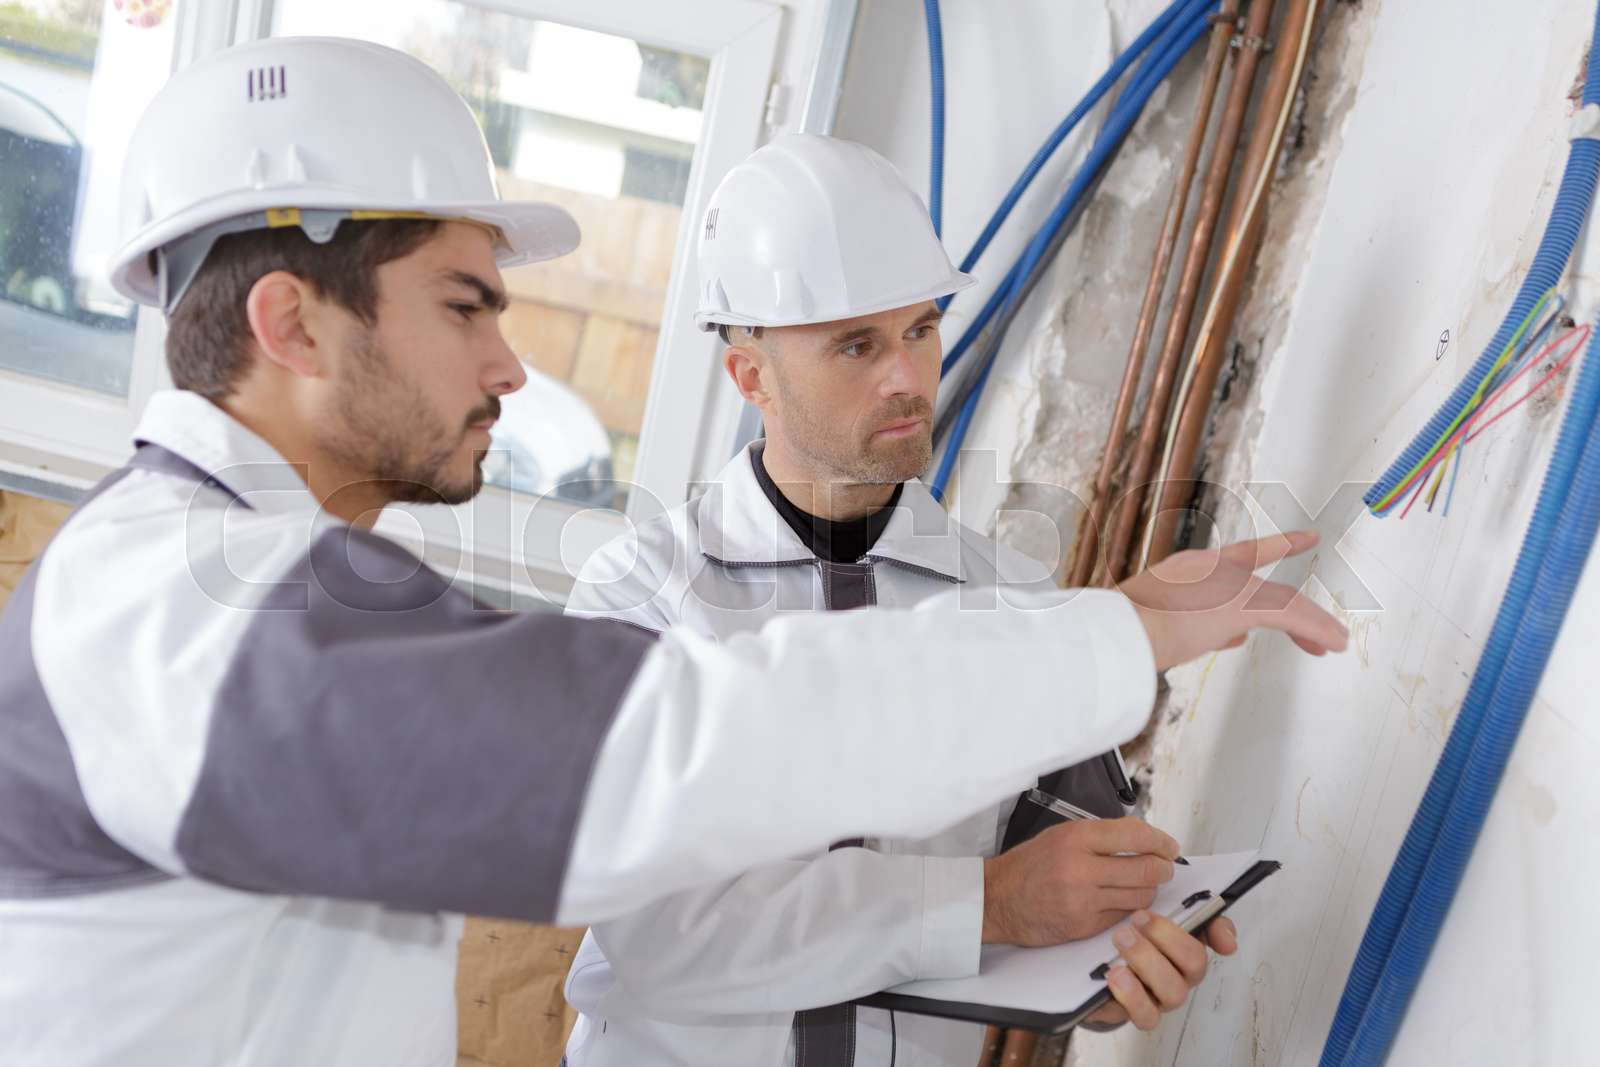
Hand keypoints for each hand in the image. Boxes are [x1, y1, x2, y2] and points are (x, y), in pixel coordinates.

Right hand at [982, 818, 1179, 945]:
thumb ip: (1101, 836)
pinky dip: (1126, 908)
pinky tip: (1117, 900)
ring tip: (1139, 884)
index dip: (1161, 841)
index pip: (1136, 835)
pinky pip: (1122, 916)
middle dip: (1163, 869)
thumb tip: (1144, 838)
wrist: (997, 899)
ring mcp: (1083, 899)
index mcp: (1076, 837)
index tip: (1169, 847)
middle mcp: (1080, 867)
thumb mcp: (1061, 835)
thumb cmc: (1029, 865)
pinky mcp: (1084, 925)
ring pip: (1140, 895)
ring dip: (1148, 890)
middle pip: (1147, 868)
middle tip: (1163, 867)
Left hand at [1083, 913, 1238, 1030]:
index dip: (1221, 933)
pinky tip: (1115, 975)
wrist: (1096, 971)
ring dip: (1149, 962)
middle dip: (1168, 938)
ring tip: (1122, 939)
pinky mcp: (1139, 1012)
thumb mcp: (1144, 916)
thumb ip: (1171, 906)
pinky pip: (1147, 1017)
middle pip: (1195, 963)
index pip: (1215, 936)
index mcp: (1185, 945)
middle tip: (1138, 919)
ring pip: (1174, 991)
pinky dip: (1132, 997)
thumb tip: (1208, 919)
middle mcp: (1180, 973)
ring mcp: (1162, 996)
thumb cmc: (1128, 942)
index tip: (1216, 928)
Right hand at [1118, 529, 1348, 670]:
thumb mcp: (1164, 622)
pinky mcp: (1242, 605)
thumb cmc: (1128, 633)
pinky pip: (1290, 617)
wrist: (1121, 632)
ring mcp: (1229, 584)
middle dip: (1300, 611)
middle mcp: (1214, 569)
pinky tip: (1333, 645)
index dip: (1278, 545)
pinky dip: (1316, 631)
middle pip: (1269, 588)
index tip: (1306, 538)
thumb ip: (1204, 628)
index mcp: (1191, 568)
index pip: (1243, 556)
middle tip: (1325, 627)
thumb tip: (1236, 638)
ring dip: (1313, 625)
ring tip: (1335, 642)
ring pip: (1286, 603)